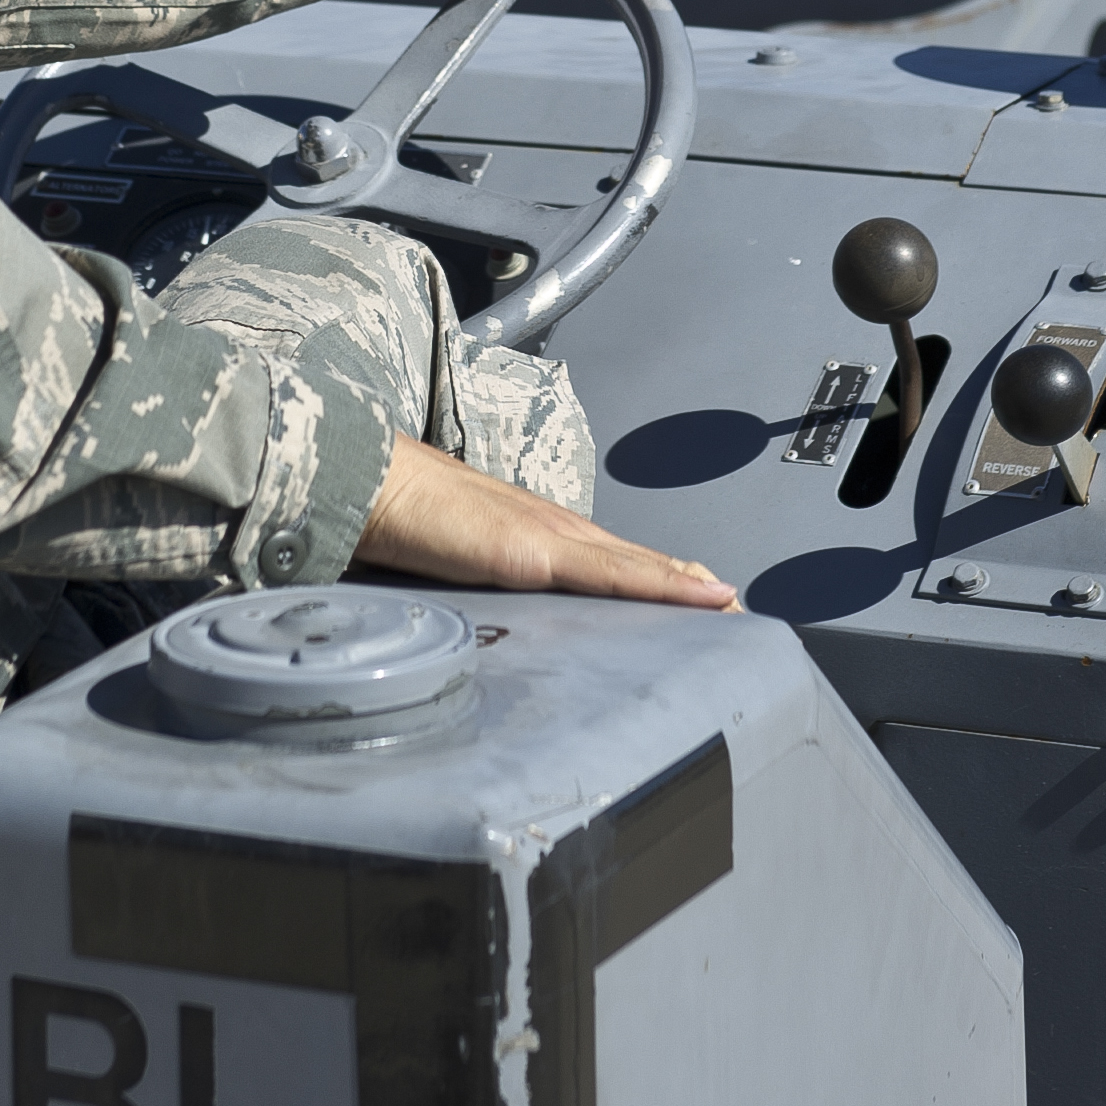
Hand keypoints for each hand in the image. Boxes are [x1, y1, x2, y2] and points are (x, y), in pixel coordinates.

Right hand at [354, 434, 739, 607]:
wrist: (368, 486)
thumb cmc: (399, 524)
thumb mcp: (451, 568)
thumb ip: (477, 588)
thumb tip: (479, 619)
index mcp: (538, 537)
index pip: (612, 565)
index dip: (658, 581)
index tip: (699, 598)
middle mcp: (557, 531)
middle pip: (638, 564)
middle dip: (688, 587)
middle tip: (737, 611)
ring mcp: (553, 538)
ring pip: (639, 568)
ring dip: (690, 589)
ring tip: (735, 609)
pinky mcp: (539, 552)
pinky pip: (616, 576)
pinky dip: (665, 586)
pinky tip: (703, 596)